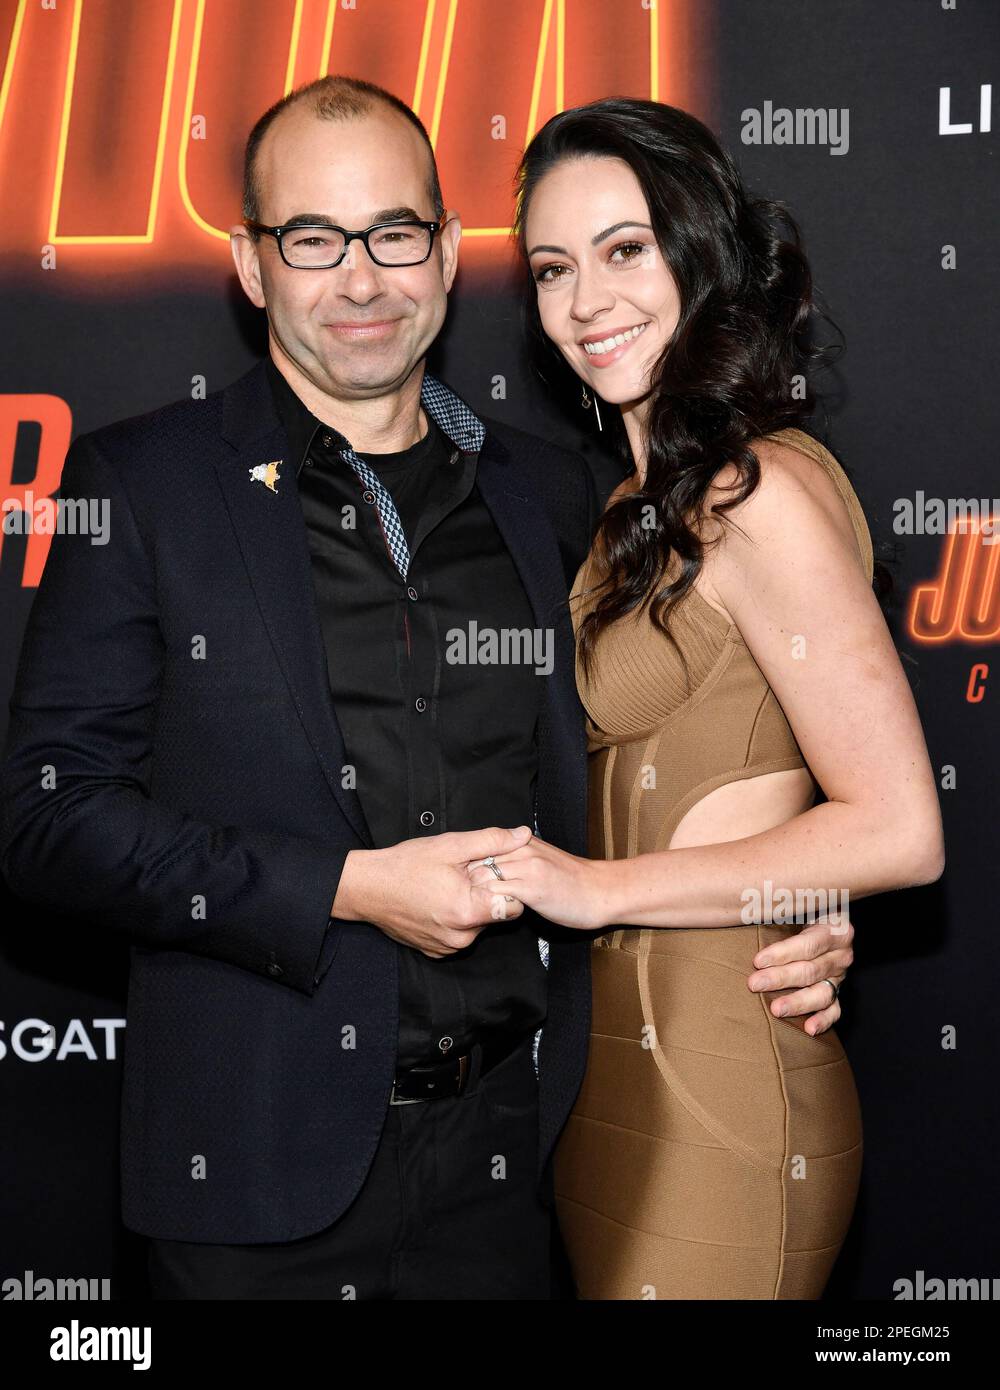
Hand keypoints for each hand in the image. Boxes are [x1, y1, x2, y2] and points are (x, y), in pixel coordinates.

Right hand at [332, 826, 530, 957]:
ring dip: (470, 906)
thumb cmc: (405, 866)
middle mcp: (460, 937)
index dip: (506, 886)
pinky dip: (455, 919)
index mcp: (468, 912)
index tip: (489, 873)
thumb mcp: (450, 846)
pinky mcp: (436, 951)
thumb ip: (491, 841)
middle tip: (463, 876)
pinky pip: (459, 935)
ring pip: (477, 926)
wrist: (367, 888)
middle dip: (485, 894)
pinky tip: (438, 901)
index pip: (514, 906)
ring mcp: (447, 948)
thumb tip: (522, 834)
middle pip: (495, 916)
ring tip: (448, 887)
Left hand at [466, 829, 608, 930]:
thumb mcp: (541, 859)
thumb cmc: (572, 880)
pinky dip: (488, 902)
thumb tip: (491, 865)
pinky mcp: (533, 888)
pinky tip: (487, 912)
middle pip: (476, 860)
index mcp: (522, 842)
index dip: (465, 867)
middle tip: (455, 897)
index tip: (457, 882)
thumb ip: (517, 858)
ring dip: (472, 893)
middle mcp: (522, 849)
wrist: (601, 891)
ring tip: (466, 907)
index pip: (481, 847)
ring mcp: (528, 868)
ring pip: (484, 875)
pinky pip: (499, 893)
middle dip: (463, 880)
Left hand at [747, 915, 854, 1035]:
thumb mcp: (798, 903)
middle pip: (811, 970)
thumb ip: (781, 905)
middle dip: (781, 979)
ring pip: (822, 993)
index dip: (782, 953)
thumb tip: (747, 907)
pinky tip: (808, 1028)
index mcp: (835, 928)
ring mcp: (840, 975)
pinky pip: (834, 1010)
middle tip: (754, 984)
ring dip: (798, 1003)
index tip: (757, 961)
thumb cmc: (802, 910)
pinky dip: (823, 1020)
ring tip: (776, 1009)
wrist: (825, 919)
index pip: (808, 944)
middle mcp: (841, 953)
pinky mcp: (837, 991)